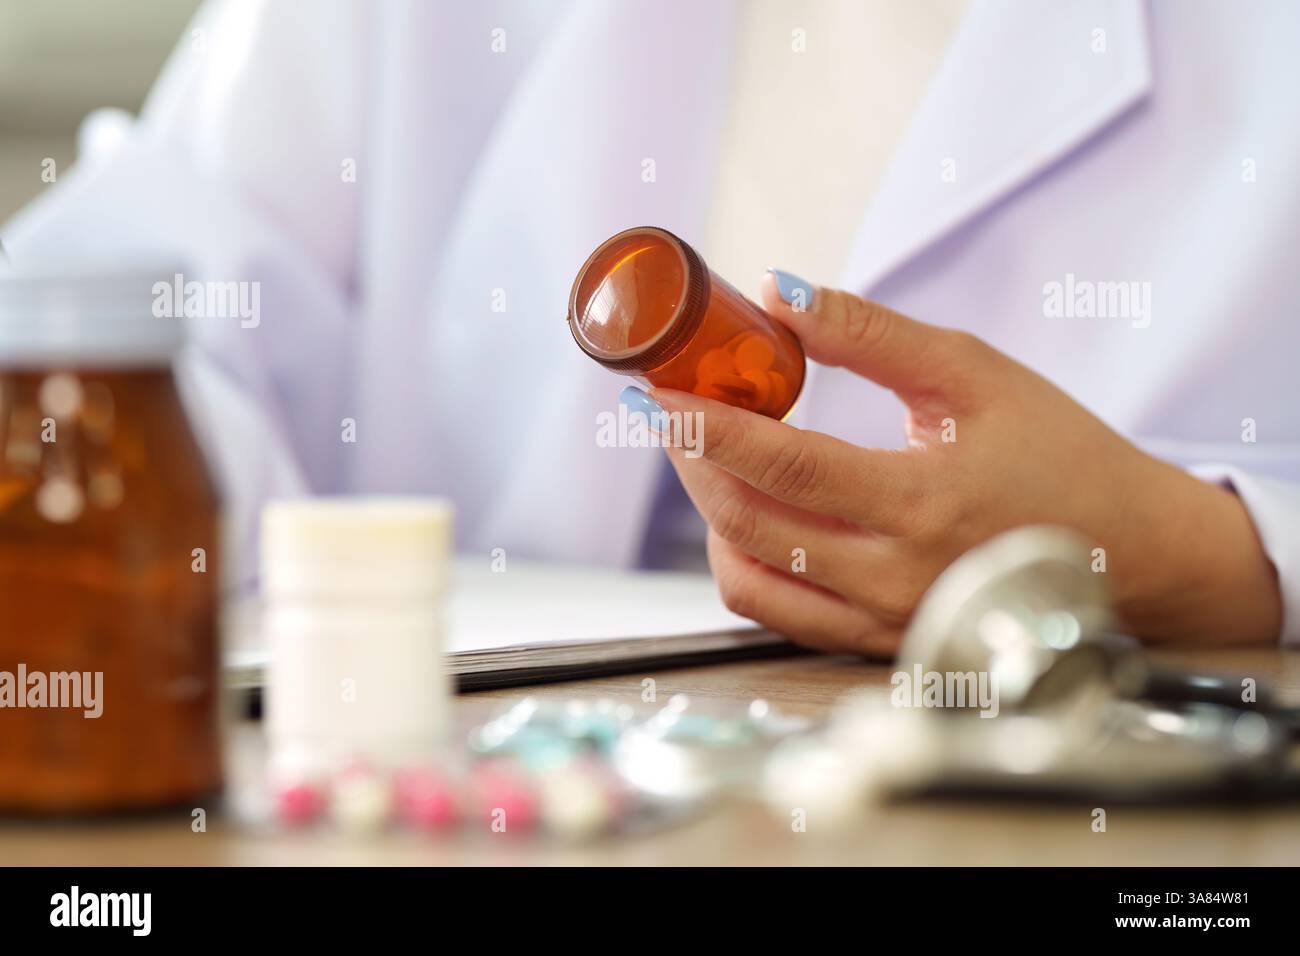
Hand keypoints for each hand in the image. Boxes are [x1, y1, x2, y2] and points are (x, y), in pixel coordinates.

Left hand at [635, 271, 1281, 654]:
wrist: (1126, 554)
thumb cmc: (1061, 456)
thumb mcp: (974, 374)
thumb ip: (870, 334)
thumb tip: (780, 294)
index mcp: (924, 502)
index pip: (783, 464)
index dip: (705, 424)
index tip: (655, 391)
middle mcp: (896, 576)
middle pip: (746, 523)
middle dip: (690, 459)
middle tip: (672, 410)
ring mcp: (882, 620)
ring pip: (747, 578)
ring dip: (708, 512)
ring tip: (708, 456)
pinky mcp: (877, 642)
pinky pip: (776, 612)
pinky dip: (743, 561)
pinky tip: (746, 512)